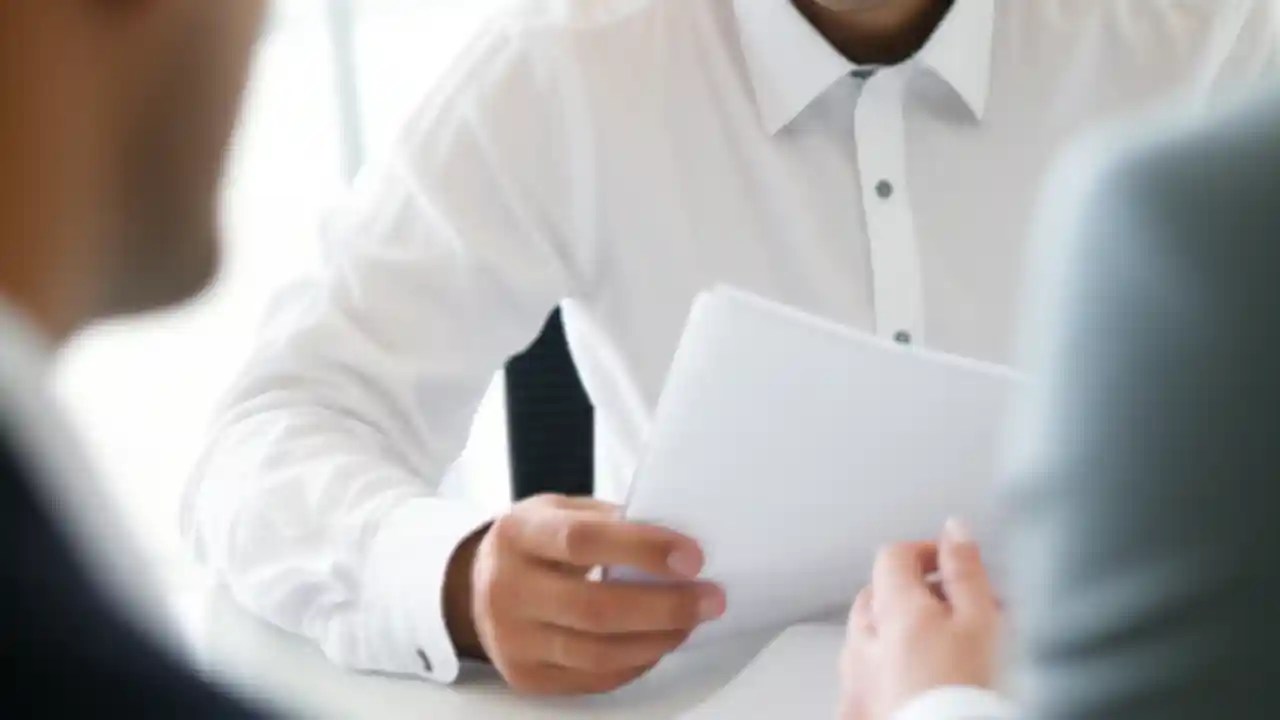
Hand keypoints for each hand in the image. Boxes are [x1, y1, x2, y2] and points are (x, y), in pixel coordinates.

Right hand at [445, 494, 724, 694]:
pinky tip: (659, 642)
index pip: (583, 542)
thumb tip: (677, 545)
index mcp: (517, 534)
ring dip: (658, 639)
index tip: (692, 557)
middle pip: (594, 608)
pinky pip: (593, 678)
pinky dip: (636, 662)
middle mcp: (507, 589)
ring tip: (692, 620)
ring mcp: (512, 640)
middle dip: (664, 606)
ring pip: (597, 652)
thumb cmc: (536, 543)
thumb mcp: (560, 511)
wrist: (476, 587)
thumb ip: (610, 521)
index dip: (642, 550)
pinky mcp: (526, 677)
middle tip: (710, 598)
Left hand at [839, 519, 1001, 719]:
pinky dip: (886, 659)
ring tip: (943, 644)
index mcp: (891, 606)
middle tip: (958, 607)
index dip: (925, 552)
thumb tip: (954, 529)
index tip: (952, 564)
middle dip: (916, 590)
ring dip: (900, 626)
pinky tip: (915, 674)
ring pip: (871, 630)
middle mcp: (863, 634)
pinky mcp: (856, 701)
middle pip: (880, 592)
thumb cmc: (963, 690)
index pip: (893, 555)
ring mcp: (854, 668)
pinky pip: (863, 666)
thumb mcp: (979, 619)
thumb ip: (964, 569)